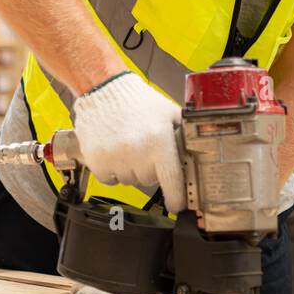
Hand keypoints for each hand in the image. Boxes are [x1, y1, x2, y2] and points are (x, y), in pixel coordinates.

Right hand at [70, 71, 185, 211]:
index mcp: (159, 141)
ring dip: (130, 168)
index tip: (177, 205)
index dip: (176, 197)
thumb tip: (196, 156)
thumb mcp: (169, 113)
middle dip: (149, 168)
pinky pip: (110, 180)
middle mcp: (137, 152)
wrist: (104, 89)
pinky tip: (113, 150)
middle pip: (149, 180)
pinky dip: (112, 170)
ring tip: (127, 145)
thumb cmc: (137, 100)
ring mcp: (115, 158)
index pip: (172, 180)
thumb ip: (182, 135)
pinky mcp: (97, 161)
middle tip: (144, 148)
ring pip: (129, 180)